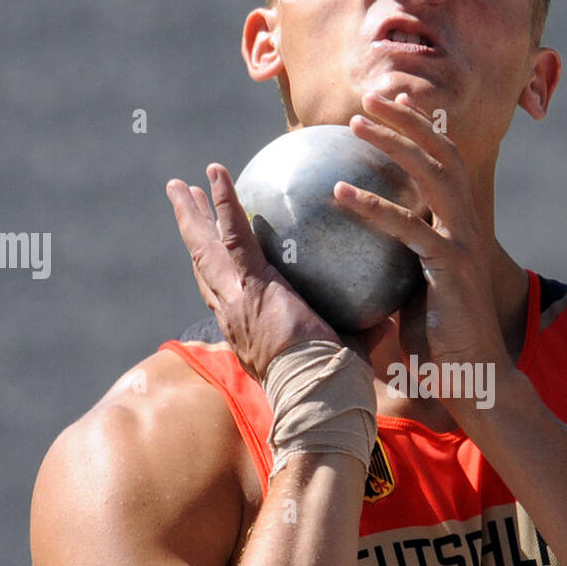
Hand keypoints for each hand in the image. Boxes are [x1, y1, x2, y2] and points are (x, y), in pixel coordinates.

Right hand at [166, 164, 377, 380]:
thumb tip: (387, 317)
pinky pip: (235, 234)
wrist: (322, 393)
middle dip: (191, 233)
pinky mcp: (252, 285)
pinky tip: (217, 172)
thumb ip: (362, 330)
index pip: (225, 294)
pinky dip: (225, 201)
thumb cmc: (337, 384)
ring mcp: (237, 299)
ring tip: (179, 185)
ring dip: (191, 214)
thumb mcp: (346, 352)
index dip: (216, 270)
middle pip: (202, 265)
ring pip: (204, 247)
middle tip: (181, 204)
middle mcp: (233, 314)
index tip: (212, 248)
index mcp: (249, 330)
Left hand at [333, 92, 508, 385]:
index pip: (442, 162)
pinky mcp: (451, 269)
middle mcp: (466, 226)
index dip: (419, 129)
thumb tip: (340, 246)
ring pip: (433, 176)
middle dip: (409, 119)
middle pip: (442, 153)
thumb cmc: (436, 341)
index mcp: (458, 227)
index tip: (385, 106)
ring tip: (356, 124)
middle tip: (370, 97)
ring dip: (394, 144)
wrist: (473, 378)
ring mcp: (463, 244)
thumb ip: (388, 260)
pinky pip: (409, 228)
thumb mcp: (407, 289)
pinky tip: (338, 193)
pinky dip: (374, 206)